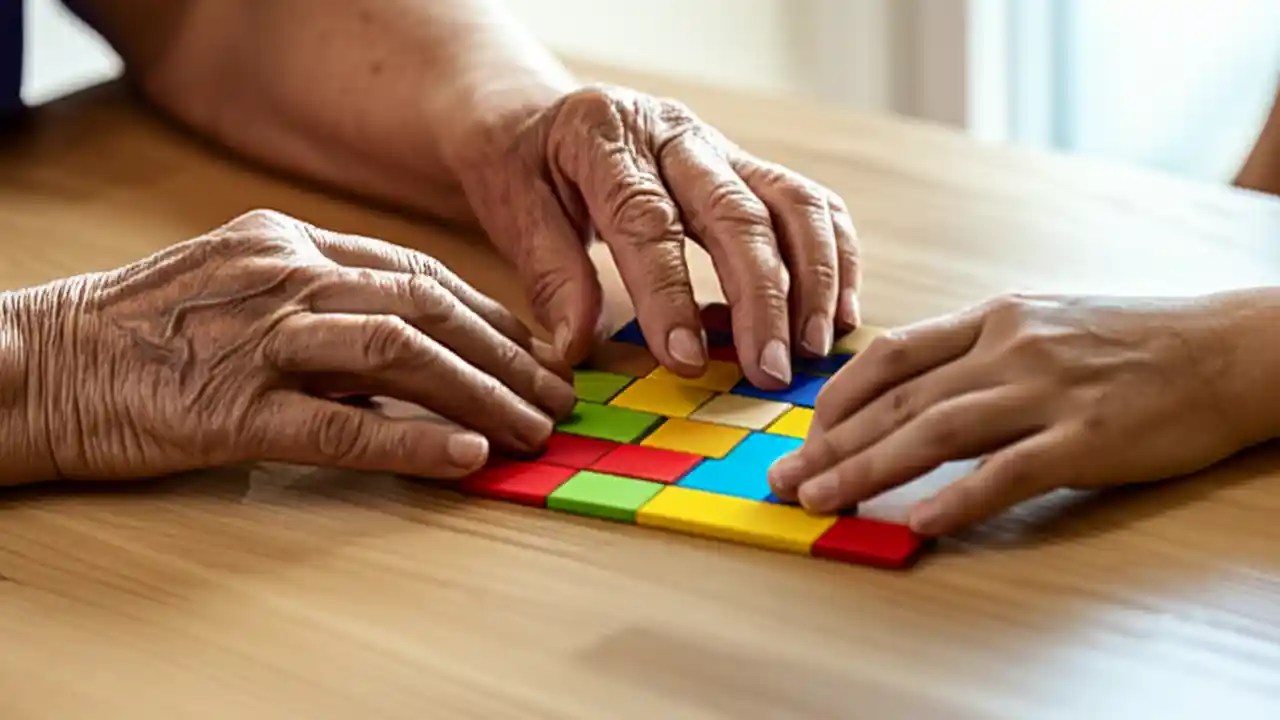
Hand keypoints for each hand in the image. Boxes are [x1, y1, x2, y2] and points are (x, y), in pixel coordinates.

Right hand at [2, 210, 574, 484]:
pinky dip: (413, 440)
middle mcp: (287, 277)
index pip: (418, 272)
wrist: (37, 362)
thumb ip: (321, 296)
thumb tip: (413, 336)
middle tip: (556, 398)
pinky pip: (342, 423)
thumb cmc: (141, 330)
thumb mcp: (238, 282)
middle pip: (427, 307)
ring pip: (401, 353)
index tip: (533, 349)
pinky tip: (466, 457)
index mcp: (290, 242)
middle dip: (504, 355)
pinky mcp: (233, 407)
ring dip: (480, 393)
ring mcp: (261, 338)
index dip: (488, 314)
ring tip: (533, 430)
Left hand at [448, 84, 860, 388]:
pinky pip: (809, 203)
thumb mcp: (509, 207)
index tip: (687, 361)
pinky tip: (834, 312)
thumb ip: (548, 272)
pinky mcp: (747, 168)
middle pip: (737, 211)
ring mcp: (719, 147)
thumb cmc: (520, 166)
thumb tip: (579, 347)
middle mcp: (674, 133)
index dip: (670, 293)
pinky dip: (832, 255)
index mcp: (605, 135)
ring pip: (791, 201)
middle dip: (763, 295)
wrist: (539, 119)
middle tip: (771, 368)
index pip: (648, 218)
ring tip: (813, 346)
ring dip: (813, 277)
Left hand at [767, 292, 1279, 534]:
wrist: (1229, 348)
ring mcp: (1047, 392)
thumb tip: (910, 387)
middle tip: (784, 480)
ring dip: (868, 470)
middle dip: (830, 444)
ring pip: (935, 432)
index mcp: (993, 318)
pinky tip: (918, 523)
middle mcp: (1009, 348)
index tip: (803, 434)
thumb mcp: (1043, 321)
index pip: (891, 356)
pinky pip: (1009, 472)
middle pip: (898, 401)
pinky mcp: (1087, 437)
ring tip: (821, 501)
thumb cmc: (1134, 339)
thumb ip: (977, 348)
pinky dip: (959, 499)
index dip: (837, 398)